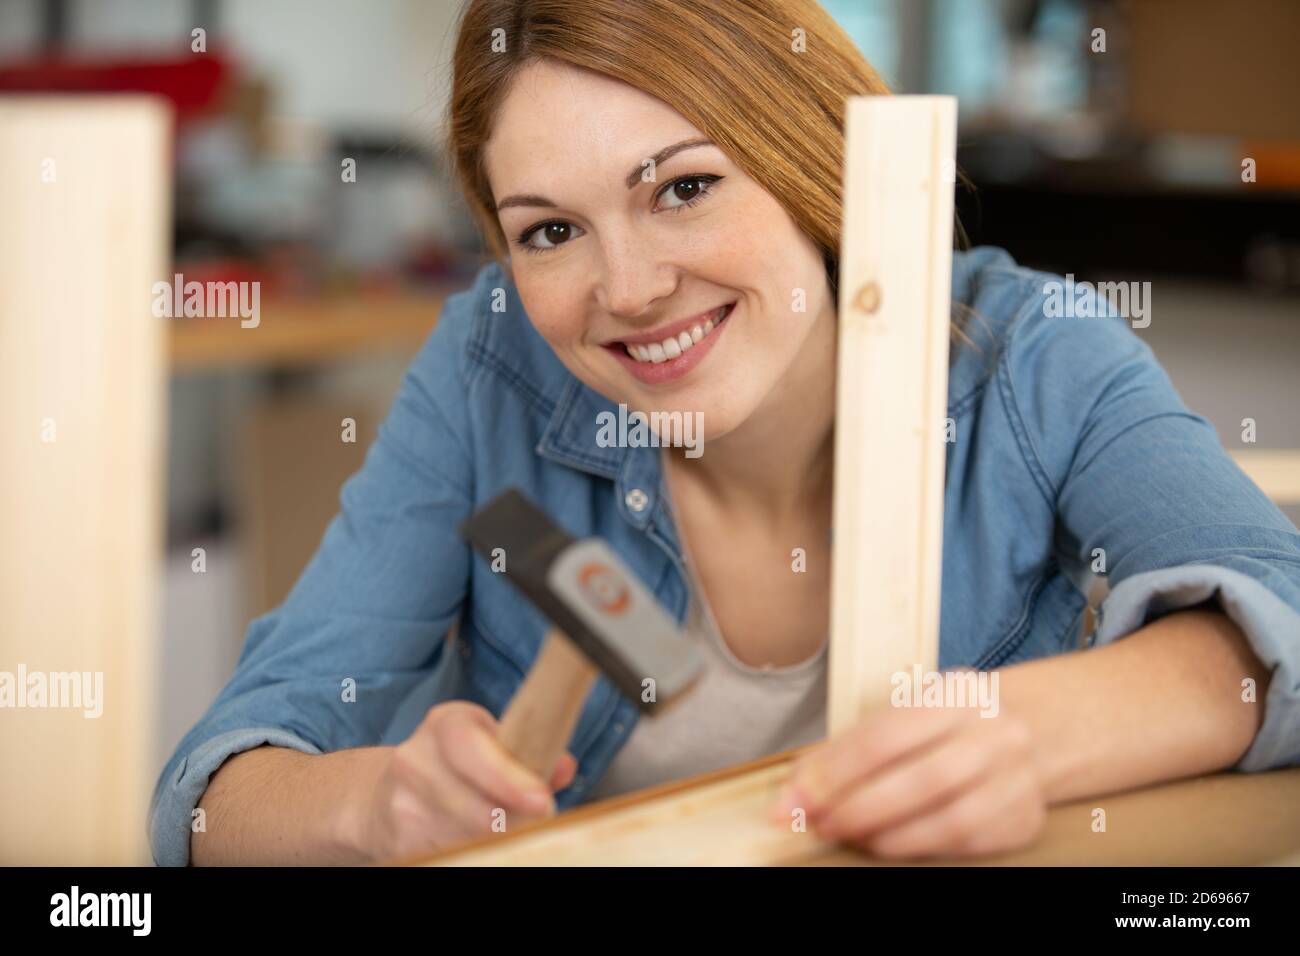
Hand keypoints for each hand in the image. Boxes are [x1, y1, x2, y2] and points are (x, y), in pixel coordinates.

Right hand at [355, 701, 576, 861]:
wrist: (389, 795)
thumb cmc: (460, 766)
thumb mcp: (491, 744)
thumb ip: (531, 754)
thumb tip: (563, 768)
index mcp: (445, 724)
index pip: (470, 747)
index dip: (507, 778)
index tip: (542, 801)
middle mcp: (415, 760)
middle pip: (477, 808)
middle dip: (516, 822)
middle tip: (536, 824)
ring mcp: (402, 804)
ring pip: (466, 840)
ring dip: (496, 843)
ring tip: (506, 832)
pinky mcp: (398, 843)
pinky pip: (450, 856)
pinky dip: (473, 854)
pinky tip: (478, 845)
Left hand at [771, 701, 1047, 859]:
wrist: (1029, 731)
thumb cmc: (945, 726)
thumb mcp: (902, 716)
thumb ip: (848, 749)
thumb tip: (794, 792)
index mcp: (954, 694)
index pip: (886, 736)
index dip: (834, 773)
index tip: (795, 799)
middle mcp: (993, 731)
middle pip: (921, 779)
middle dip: (859, 808)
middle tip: (820, 824)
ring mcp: (1017, 776)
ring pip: (950, 818)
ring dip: (889, 835)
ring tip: (853, 836)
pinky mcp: (1025, 817)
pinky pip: (969, 841)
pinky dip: (922, 846)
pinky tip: (891, 843)